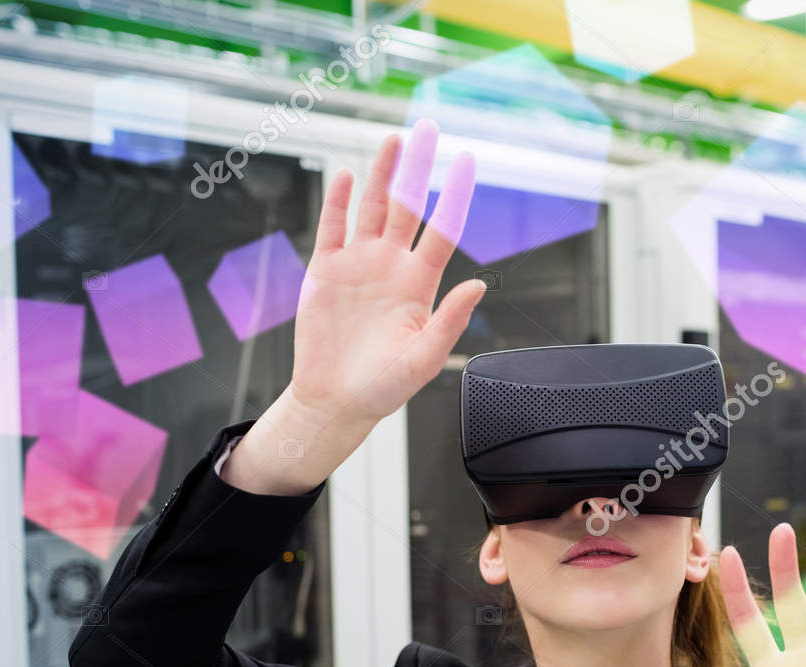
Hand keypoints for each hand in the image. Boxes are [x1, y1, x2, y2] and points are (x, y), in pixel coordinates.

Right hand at [289, 119, 482, 424]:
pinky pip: (333, 227)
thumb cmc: (384, 386)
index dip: (454, 194)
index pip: (443, 228)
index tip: (466, 160)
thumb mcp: (424, 357)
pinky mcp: (326, 270)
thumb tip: (479, 284)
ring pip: (371, 206)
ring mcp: (358, 264)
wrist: (336, 400)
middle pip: (406, 205)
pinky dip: (337, 201)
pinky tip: (344, 175)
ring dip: (381, 173)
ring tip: (393, 139)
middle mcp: (392, 265)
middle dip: (417, 167)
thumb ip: (450, 319)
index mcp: (420, 283)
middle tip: (427, 127)